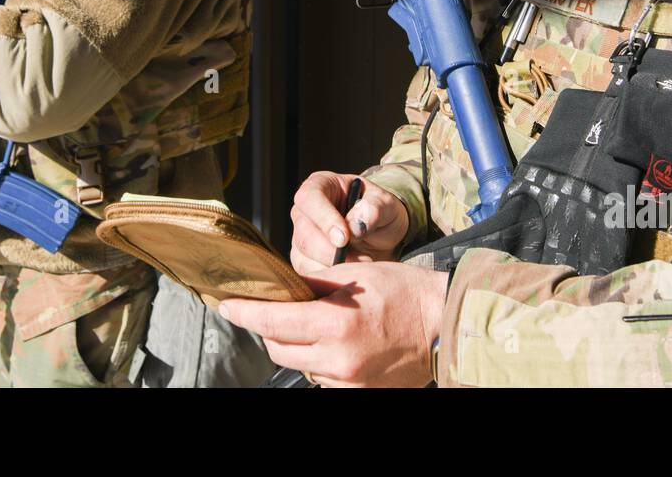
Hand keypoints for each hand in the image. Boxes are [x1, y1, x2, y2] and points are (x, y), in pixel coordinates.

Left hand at [220, 262, 446, 386]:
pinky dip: (320, 362)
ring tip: (315, 326)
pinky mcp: (360, 394)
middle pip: (279, 349)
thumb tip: (281, 291)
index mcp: (335, 324)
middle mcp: (338, 359)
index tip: (228, 306)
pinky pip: (324, 380)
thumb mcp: (356, 277)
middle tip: (274, 311)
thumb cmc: (403, 292)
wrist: (443, 322)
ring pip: (301, 366)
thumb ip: (315, 288)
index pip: (272, 322)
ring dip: (298, 347)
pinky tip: (335, 345)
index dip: (245, 313)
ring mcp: (349, 382)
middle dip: (270, 330)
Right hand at [289, 171, 409, 274]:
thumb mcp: (387, 205)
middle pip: (304, 233)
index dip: (324, 218)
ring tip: (360, 262)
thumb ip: (375, 208)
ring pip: (303, 257)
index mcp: (321, 185)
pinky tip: (349, 272)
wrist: (382, 236)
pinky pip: (308, 273)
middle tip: (358, 259)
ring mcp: (301, 236)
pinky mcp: (303, 259)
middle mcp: (304, 211)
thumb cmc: (381, 213)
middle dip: (330, 251)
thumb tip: (356, 224)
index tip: (344, 238)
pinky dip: (329, 278)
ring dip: (332, 266)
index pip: (309, 198)